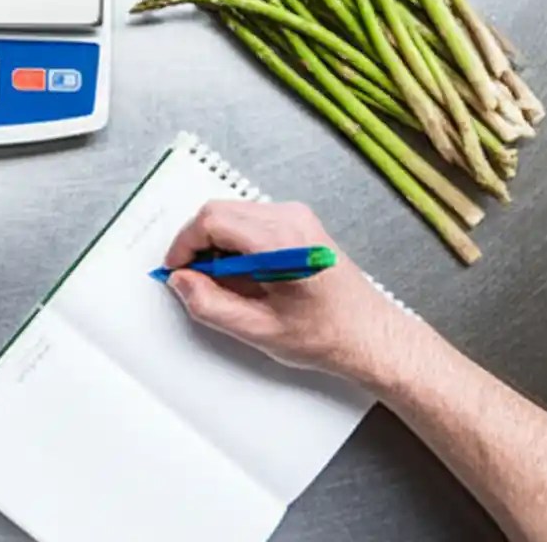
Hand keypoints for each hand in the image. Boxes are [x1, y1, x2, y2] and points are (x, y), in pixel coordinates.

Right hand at [164, 201, 412, 382]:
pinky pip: (249, 219)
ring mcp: (297, 217)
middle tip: (193, 277)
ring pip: (231, 212)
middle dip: (196, 243)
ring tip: (222, 280)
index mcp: (281, 242)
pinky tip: (242, 273)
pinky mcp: (298, 222)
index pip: (211, 221)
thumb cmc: (327, 335)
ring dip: (215, 242)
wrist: (370, 334)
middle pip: (218, 210)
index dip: (184, 245)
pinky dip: (233, 241)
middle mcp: (291, 219)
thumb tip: (181, 281)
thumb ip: (210, 304)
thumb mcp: (259, 330)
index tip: (176, 269)